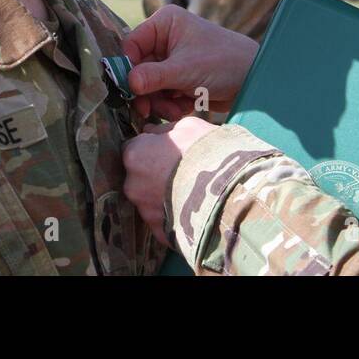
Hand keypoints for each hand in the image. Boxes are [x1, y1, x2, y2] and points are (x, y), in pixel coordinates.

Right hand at [122, 4, 258, 120]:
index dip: (128, 67)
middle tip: (146, 110)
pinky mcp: (180, 77)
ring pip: (149, 84)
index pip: (132, 44)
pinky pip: (162, 93)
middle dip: (145, 91)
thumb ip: (153, 76)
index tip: (129, 89)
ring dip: (158, 101)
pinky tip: (184, 107)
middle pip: (138, 68)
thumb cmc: (223, 63)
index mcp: (165, 23)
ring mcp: (173, 59)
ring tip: (174, 110)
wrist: (254, 80)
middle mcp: (166, 38)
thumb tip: (127, 83)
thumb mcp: (184, 70)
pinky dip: (170, 104)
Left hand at [122, 117, 217, 242]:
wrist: (225, 189)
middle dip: (154, 175)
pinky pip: (162, 222)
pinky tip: (190, 211)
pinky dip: (172, 217)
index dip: (149, 149)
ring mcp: (144, 210)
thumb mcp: (187, 127)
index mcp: (135, 155)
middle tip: (179, 172)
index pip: (133, 149)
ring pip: (150, 201)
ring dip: (163, 197)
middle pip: (139, 178)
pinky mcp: (159, 230)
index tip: (164, 151)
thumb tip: (149, 132)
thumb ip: (163, 130)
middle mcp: (133, 184)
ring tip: (188, 192)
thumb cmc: (204, 151)